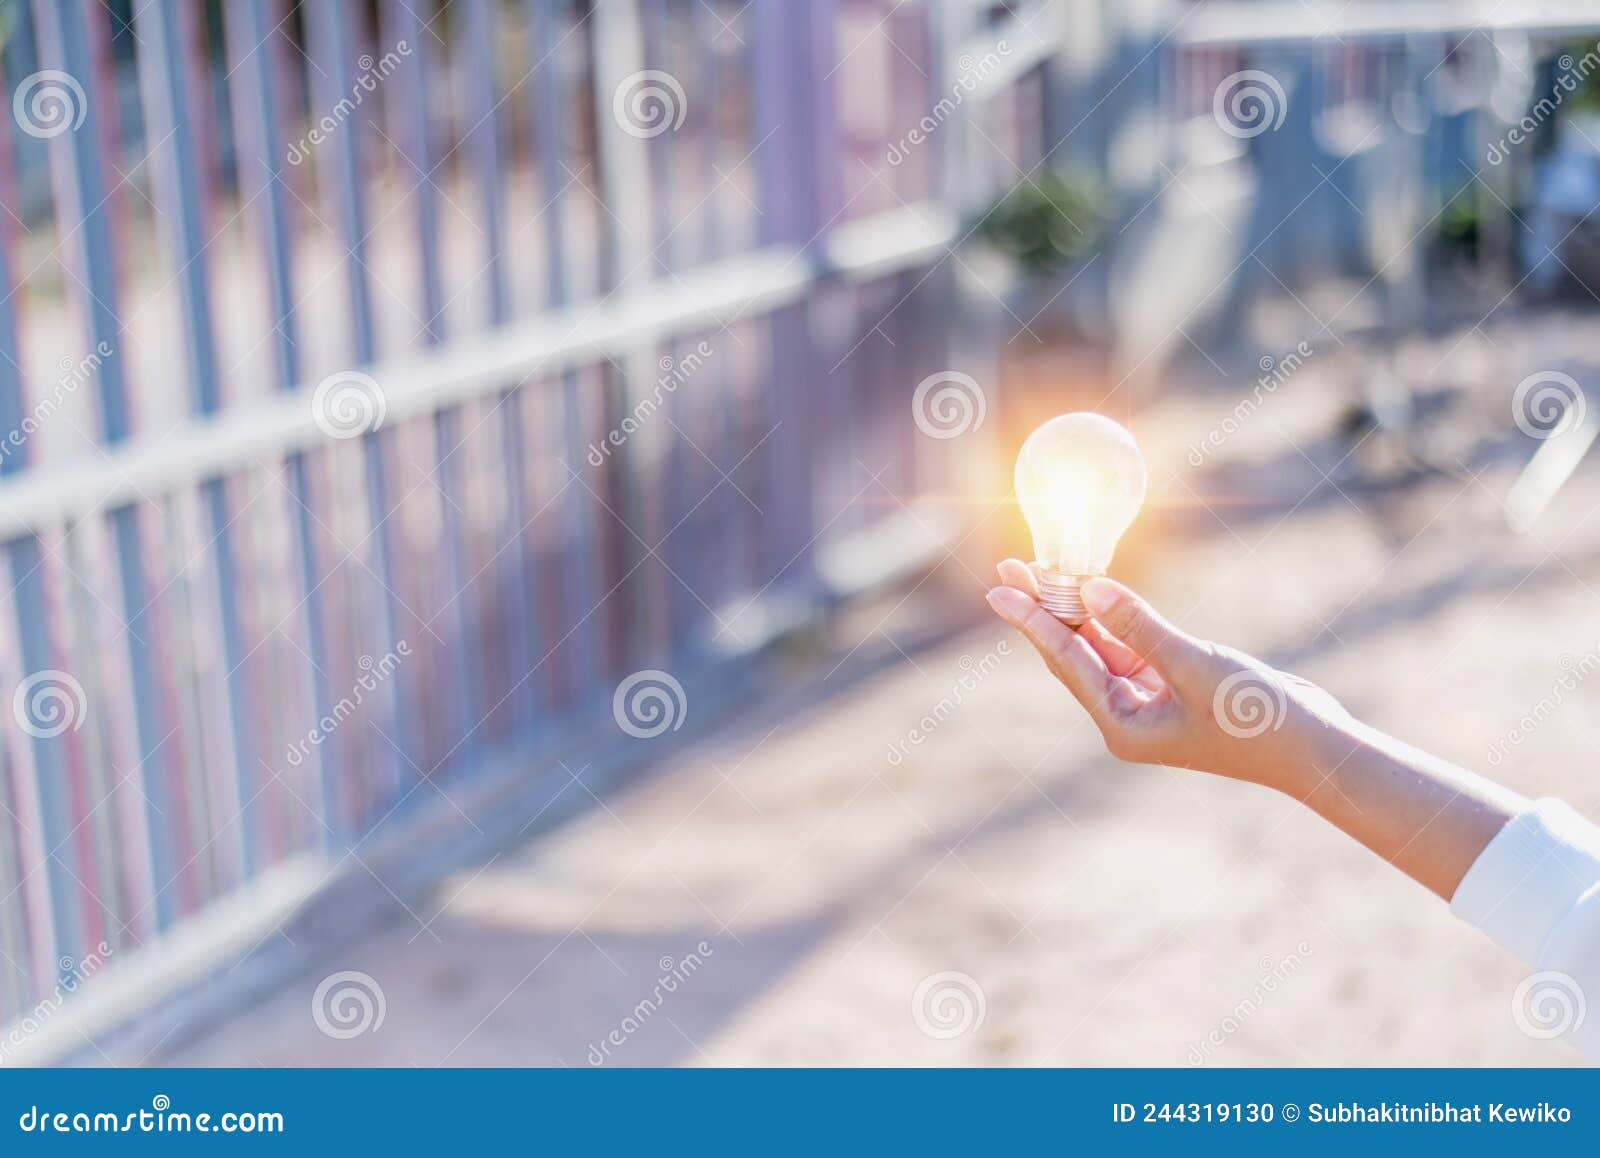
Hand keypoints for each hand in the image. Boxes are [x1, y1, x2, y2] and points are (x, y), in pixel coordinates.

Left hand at [985, 560, 1347, 788]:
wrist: (1315, 749)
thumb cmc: (1257, 716)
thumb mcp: (1194, 665)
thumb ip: (1140, 626)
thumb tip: (1088, 588)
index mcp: (1123, 725)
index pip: (1067, 660)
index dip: (1031, 619)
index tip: (998, 586)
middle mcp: (1127, 717)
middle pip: (1073, 654)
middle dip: (1042, 609)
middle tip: (1009, 566)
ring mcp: (1149, 703)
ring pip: (1099, 648)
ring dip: (1074, 610)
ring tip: (1038, 570)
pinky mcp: (1174, 687)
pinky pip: (1130, 648)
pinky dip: (1113, 619)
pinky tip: (1091, 591)